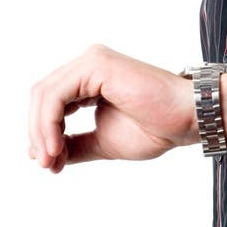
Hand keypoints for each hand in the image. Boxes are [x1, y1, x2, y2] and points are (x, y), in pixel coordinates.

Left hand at [29, 44, 197, 172]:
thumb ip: (74, 145)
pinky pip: (55, 94)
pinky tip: (57, 146)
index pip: (50, 102)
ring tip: (51, 159)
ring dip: (41, 131)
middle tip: (47, 164)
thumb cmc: (157, 127)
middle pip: (41, 96)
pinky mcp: (96, 64)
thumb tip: (42, 155)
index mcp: (90, 79)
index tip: (51, 164)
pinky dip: (48, 123)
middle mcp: (89, 64)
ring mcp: (92, 61)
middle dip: (38, 133)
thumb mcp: (103, 141)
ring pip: (43, 94)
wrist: (188, 119)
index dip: (43, 133)